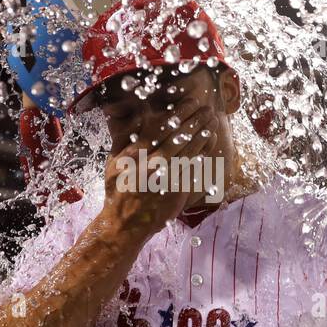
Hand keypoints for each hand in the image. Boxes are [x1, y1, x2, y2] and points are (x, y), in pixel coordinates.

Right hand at [101, 99, 221, 240]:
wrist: (124, 224)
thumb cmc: (118, 190)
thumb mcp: (114, 161)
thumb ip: (124, 136)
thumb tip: (138, 113)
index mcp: (134, 155)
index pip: (160, 128)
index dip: (178, 113)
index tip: (190, 103)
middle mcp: (150, 165)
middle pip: (178, 137)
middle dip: (195, 120)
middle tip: (207, 109)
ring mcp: (165, 179)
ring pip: (188, 151)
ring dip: (202, 134)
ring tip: (212, 121)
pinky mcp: (176, 192)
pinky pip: (193, 169)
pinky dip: (202, 154)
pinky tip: (209, 144)